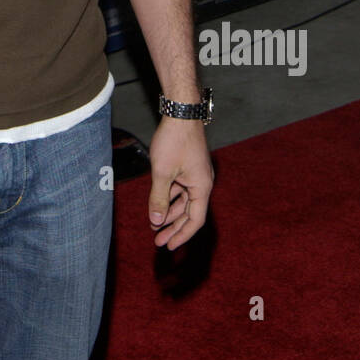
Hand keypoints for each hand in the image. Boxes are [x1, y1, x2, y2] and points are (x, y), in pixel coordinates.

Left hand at [148, 116, 213, 248]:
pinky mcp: (189, 167)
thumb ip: (159, 198)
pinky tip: (159, 205)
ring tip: (156, 225)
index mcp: (202, 188)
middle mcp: (203, 183)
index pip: (194, 220)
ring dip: (171, 213)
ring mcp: (196, 175)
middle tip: (158, 242)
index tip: (168, 246)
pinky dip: (171, 198)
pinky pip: (181, 189)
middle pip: (190, 213)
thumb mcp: (163, 173)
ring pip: (184, 201)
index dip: (181, 235)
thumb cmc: (175, 140)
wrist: (181, 112)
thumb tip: (156, 222)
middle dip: (174, 228)